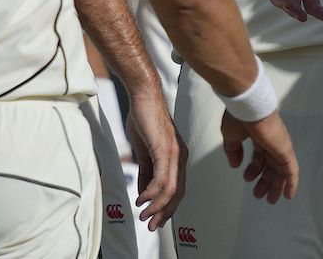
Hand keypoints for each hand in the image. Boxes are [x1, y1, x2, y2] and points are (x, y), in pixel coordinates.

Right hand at [125, 91, 186, 228]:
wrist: (143, 96)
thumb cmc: (145, 119)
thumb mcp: (145, 151)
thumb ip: (147, 171)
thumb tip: (144, 191)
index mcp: (177, 157)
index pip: (177, 189)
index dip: (167, 207)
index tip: (156, 219)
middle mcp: (181, 157)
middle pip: (177, 194)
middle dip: (164, 213)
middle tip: (151, 226)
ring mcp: (175, 153)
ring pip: (171, 189)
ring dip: (156, 206)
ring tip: (144, 216)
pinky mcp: (165, 149)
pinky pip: (162, 178)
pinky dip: (151, 192)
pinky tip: (141, 199)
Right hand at [220, 109, 298, 203]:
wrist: (250, 109)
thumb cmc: (239, 119)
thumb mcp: (231, 136)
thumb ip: (233, 151)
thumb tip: (235, 165)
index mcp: (259, 136)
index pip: (260, 155)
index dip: (254, 169)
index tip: (247, 178)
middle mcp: (271, 142)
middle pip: (271, 165)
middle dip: (265, 181)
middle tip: (258, 195)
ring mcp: (280, 147)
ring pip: (280, 170)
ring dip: (276, 185)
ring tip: (270, 200)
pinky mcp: (285, 152)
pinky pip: (291, 170)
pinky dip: (291, 183)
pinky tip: (288, 195)